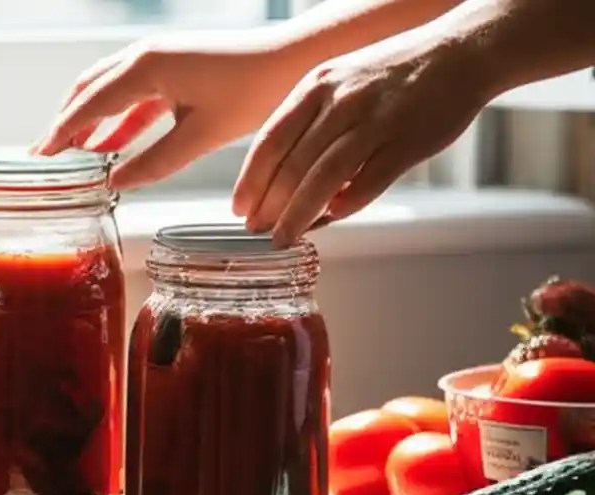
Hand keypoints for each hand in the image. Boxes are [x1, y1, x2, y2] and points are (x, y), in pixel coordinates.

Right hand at [32, 30, 304, 189]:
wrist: (293, 60)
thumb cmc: (254, 90)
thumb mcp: (202, 135)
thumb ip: (155, 161)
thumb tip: (115, 183)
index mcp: (146, 67)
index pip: (89, 103)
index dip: (61, 132)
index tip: (39, 157)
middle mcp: (145, 56)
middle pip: (88, 90)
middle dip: (65, 123)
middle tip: (45, 156)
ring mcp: (158, 59)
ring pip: (107, 91)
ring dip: (88, 121)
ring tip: (70, 154)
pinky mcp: (173, 68)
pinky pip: (131, 95)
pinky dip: (115, 119)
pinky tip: (109, 145)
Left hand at [233, 32, 492, 246]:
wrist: (460, 53)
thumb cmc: (393, 74)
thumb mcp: (339, 81)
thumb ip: (310, 122)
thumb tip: (282, 173)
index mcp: (317, 86)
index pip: (271, 140)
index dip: (251, 179)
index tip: (239, 207)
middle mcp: (341, 102)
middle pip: (292, 164)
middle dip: (269, 204)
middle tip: (255, 230)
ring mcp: (375, 121)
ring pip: (323, 177)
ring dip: (298, 213)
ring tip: (283, 237)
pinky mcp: (406, 142)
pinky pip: (368, 182)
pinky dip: (347, 205)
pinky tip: (333, 219)